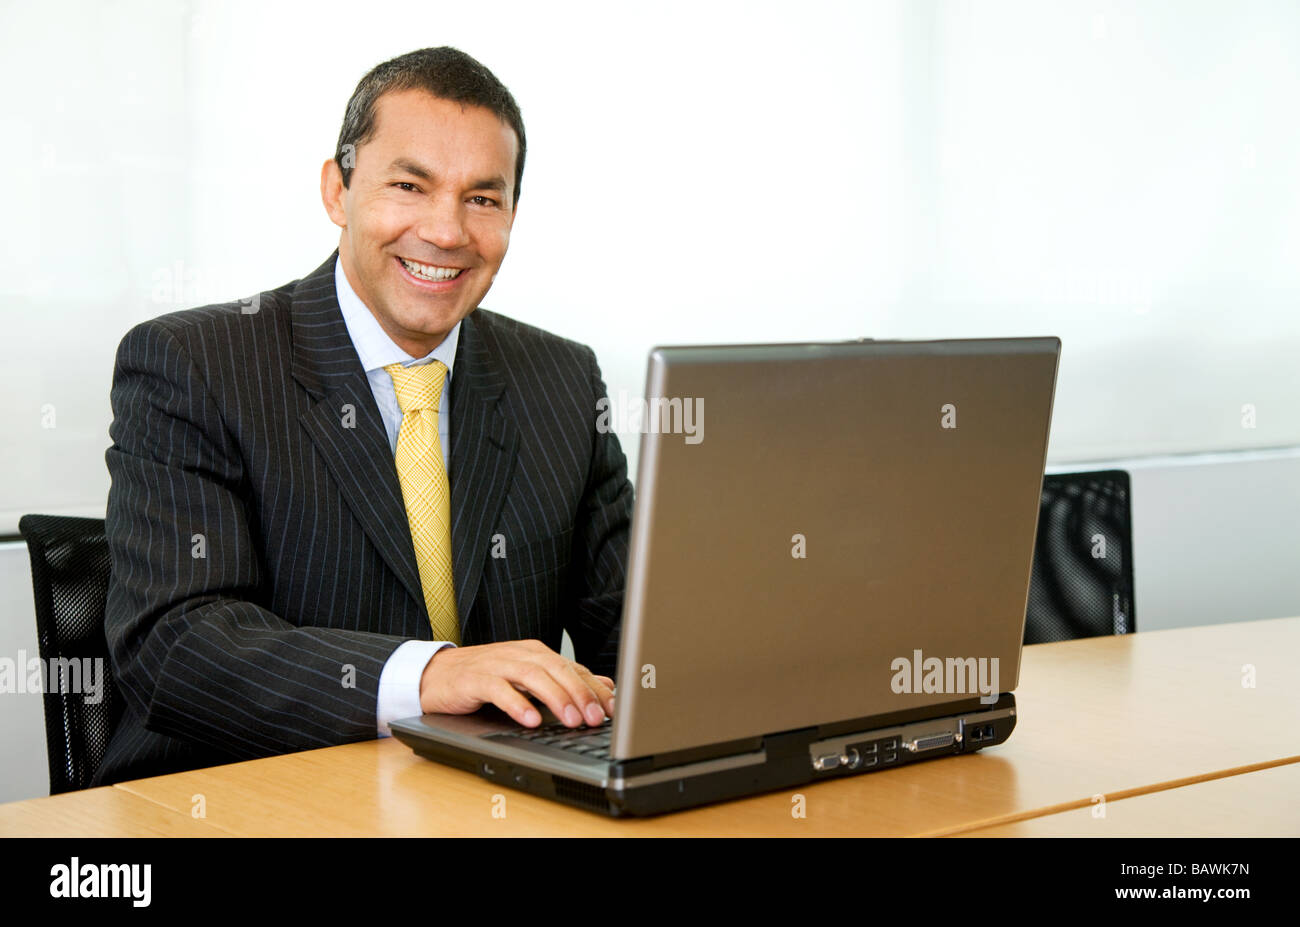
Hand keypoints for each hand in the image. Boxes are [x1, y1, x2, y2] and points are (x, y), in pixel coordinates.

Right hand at [418, 639, 614, 727]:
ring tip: (571, 720)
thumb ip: (564, 681)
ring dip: (556, 698)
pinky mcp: (475, 679)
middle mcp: (520, 654)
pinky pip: (499, 689)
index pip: (573, 669)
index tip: (613, 710)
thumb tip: (605, 687)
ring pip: (533, 676)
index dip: (595, 689)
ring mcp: (498, 664)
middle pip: (557, 669)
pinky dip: (517, 704)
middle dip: (580, 694)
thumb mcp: (528, 678)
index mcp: (537, 653)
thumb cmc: (485, 677)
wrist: (435, 674)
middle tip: (596, 718)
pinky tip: (531, 720)